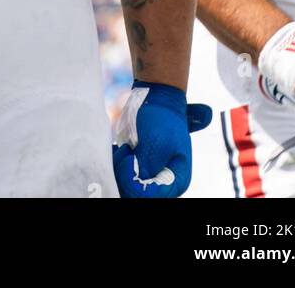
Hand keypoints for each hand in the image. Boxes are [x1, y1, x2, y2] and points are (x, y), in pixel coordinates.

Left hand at [112, 81, 210, 198]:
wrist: (156, 98)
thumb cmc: (160, 118)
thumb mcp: (155, 143)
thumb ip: (146, 169)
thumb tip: (133, 188)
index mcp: (177, 179)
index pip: (150, 195)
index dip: (134, 182)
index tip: (129, 158)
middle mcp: (164, 183)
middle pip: (136, 193)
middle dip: (126, 173)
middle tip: (127, 150)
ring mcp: (151, 177)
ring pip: (126, 186)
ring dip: (119, 167)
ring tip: (126, 147)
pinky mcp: (139, 170)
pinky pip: (121, 177)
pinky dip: (117, 164)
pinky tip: (121, 150)